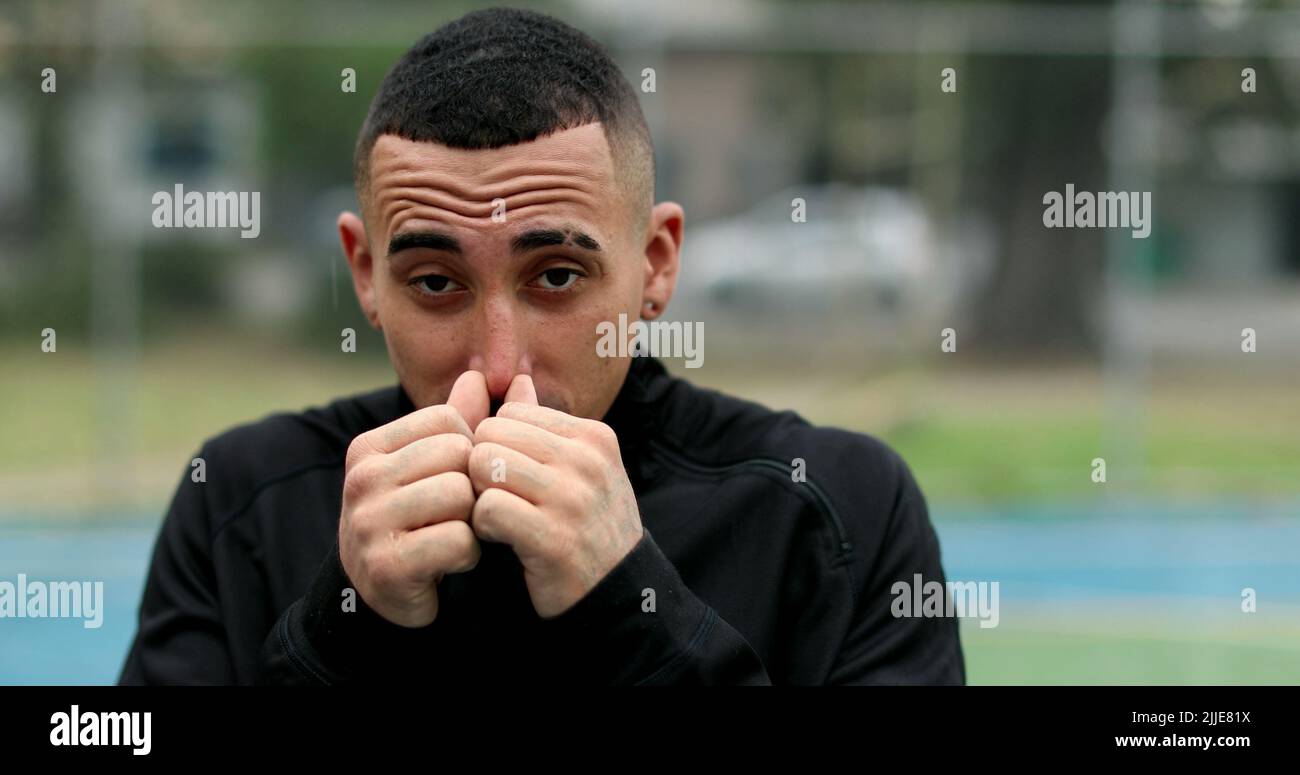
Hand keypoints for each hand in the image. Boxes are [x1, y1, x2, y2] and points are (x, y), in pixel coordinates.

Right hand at [337, 371, 490, 626]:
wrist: (382, 595)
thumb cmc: (417, 520)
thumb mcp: (430, 466)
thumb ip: (457, 418)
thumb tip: (480, 372)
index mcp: (370, 447)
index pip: (449, 421)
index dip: (468, 450)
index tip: (454, 479)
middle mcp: (362, 479)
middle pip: (459, 455)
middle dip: (472, 486)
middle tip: (457, 513)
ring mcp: (368, 522)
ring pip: (461, 496)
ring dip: (473, 521)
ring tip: (452, 534)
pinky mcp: (387, 565)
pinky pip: (458, 541)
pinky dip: (467, 554)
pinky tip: (449, 562)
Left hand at [468, 374, 643, 617]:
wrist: (619, 593)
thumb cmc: (589, 527)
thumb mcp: (578, 468)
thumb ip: (543, 425)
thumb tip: (517, 380)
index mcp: (594, 436)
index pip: (512, 412)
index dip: (500, 445)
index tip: (514, 478)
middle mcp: (586, 460)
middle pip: (492, 434)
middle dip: (483, 468)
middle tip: (499, 499)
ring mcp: (573, 498)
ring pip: (485, 465)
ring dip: (480, 496)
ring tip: (499, 516)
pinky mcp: (554, 537)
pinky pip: (488, 508)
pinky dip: (483, 527)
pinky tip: (501, 539)